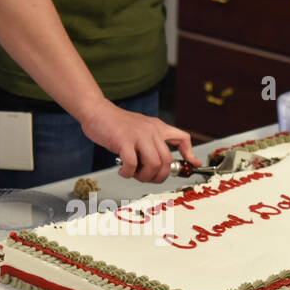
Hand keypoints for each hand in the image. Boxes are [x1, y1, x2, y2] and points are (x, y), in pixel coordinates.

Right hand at [78, 100, 201, 183]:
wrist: (97, 112)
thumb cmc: (116, 125)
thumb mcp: (140, 129)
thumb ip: (151, 142)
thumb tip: (158, 162)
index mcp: (157, 127)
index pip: (182, 138)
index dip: (190, 154)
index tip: (192, 165)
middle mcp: (151, 130)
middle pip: (167, 160)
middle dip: (158, 176)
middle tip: (146, 177)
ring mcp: (138, 135)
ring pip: (153, 164)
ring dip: (144, 176)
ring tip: (134, 174)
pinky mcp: (124, 141)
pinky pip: (132, 164)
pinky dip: (128, 173)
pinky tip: (122, 170)